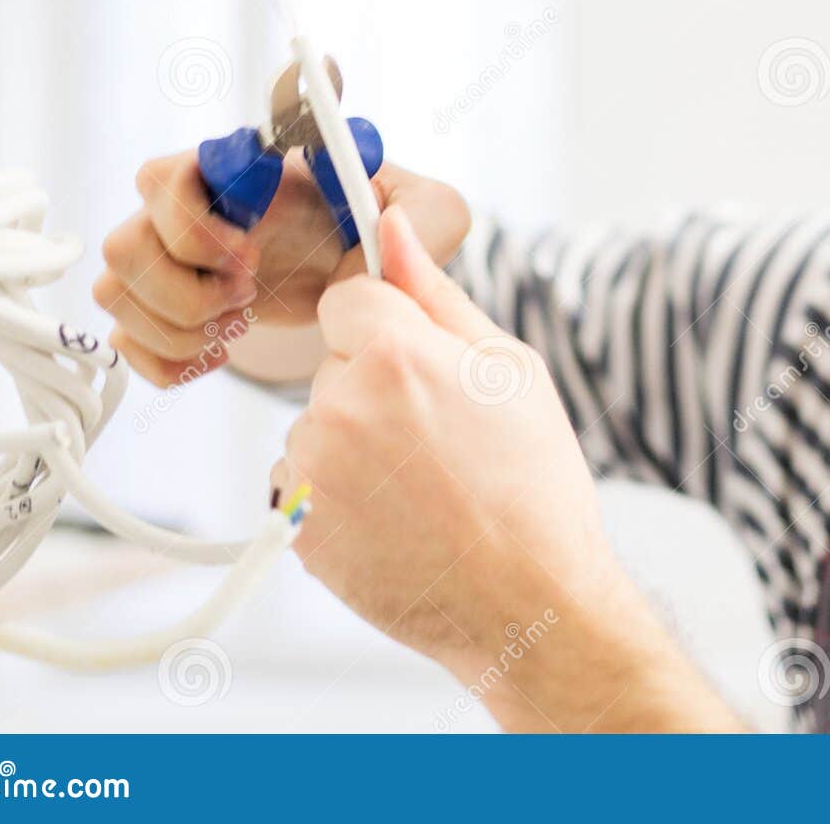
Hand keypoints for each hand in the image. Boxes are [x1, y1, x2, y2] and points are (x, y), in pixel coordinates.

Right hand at [94, 151, 467, 385]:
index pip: (165, 176)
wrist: (352, 276)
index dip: (196, 225)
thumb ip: (427, 213)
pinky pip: (124, 341)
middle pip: (125, 243)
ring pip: (114, 292)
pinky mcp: (164, 309)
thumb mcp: (429, 211)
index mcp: (240, 171)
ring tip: (236, 326)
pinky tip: (218, 354)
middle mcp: (187, 208)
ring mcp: (167, 258)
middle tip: (250, 295)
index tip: (254, 254)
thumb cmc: (380, 227)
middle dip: (188, 288)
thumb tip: (387, 228)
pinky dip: (168, 361)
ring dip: (176, 326)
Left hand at [275, 206, 745, 732]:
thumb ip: (436, 293)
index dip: (390, 330)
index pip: (348, 300)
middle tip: (440, 439)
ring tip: (423, 488)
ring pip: (317, 427)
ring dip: (354, 445)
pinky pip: (303, 486)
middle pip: (333, 366)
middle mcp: (337, 406)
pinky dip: (338, 498)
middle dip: (374, 388)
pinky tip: (396, 521)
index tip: (423, 368)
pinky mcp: (295, 528)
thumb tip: (392, 226)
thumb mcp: (508, 370)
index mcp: (394, 353)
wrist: (528, 604)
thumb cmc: (534, 485)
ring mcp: (310, 473)